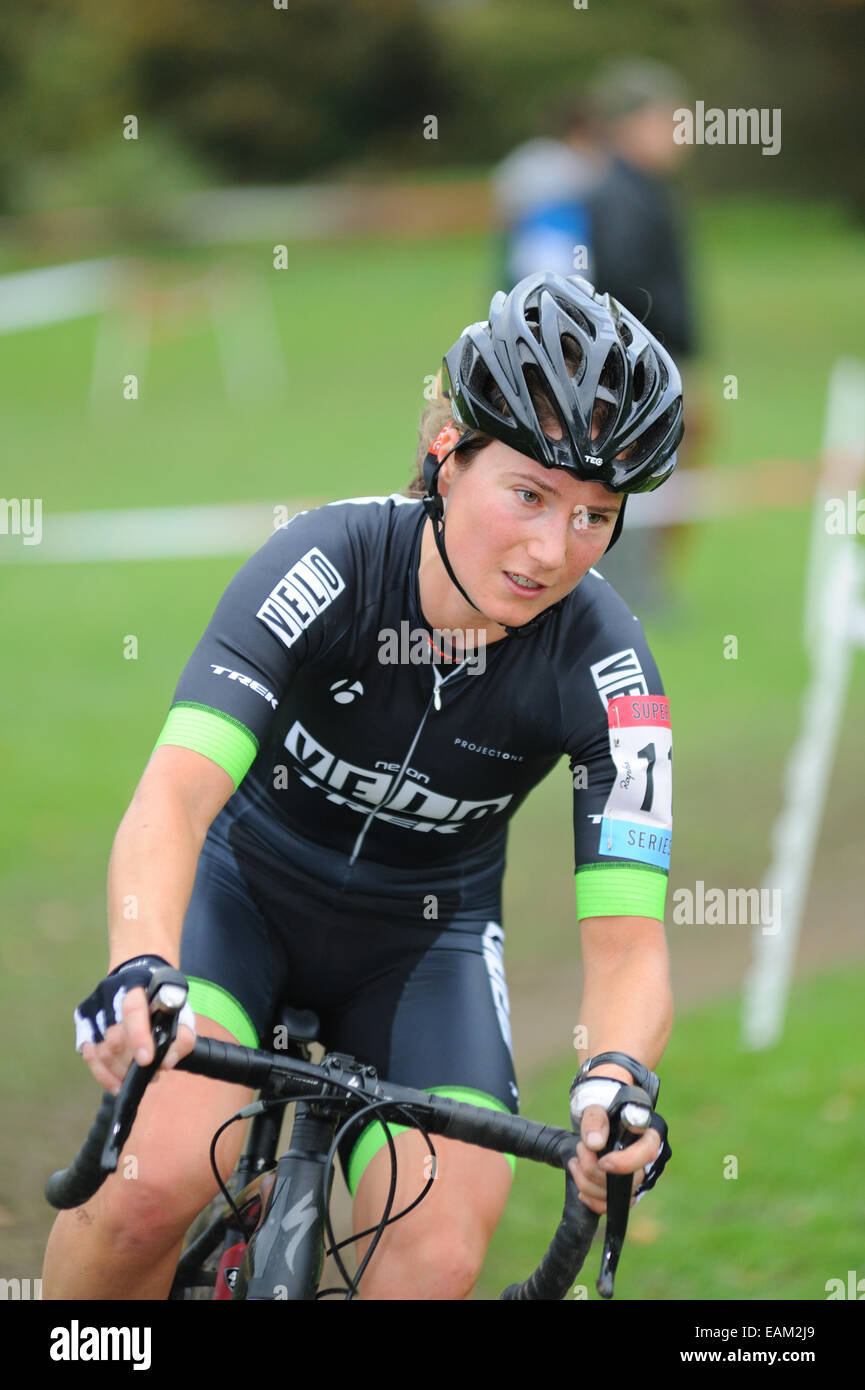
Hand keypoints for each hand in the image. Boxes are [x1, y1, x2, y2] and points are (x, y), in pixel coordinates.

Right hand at [80, 986, 195, 1094]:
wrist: (138, 981)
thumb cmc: (161, 1002)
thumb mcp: (180, 1013)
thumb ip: (181, 1038)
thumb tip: (166, 1062)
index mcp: (137, 985)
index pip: (133, 1010)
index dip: (138, 1036)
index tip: (147, 1060)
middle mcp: (110, 995)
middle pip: (116, 1037)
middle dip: (133, 1062)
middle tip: (152, 1073)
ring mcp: (94, 1010)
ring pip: (102, 1050)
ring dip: (121, 1072)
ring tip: (139, 1076)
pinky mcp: (84, 1024)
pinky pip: (90, 1056)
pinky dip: (104, 1075)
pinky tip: (118, 1084)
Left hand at [567, 1100, 661, 1215]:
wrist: (601, 1119)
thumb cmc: (604, 1110)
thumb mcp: (598, 1106)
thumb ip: (595, 1120)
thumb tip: (594, 1143)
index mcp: (648, 1135)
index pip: (647, 1153)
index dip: (625, 1162)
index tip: (602, 1161)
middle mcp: (647, 1160)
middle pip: (628, 1180)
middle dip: (595, 1170)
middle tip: (581, 1149)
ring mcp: (636, 1178)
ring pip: (616, 1196)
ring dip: (587, 1182)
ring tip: (576, 1161)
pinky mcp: (624, 1191)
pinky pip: (611, 1206)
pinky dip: (593, 1201)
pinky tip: (581, 1187)